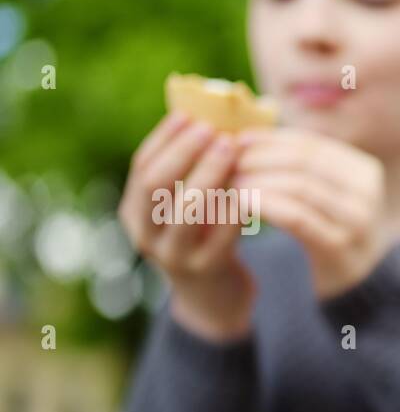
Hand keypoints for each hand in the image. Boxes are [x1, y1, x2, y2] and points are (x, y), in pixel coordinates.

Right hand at [118, 112, 254, 341]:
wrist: (213, 297)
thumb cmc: (204, 236)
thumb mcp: (188, 204)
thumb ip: (191, 171)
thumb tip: (213, 115)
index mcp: (136, 211)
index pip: (142, 167)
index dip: (165, 139)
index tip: (189, 114)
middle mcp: (146, 233)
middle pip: (157, 185)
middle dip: (185, 153)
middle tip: (215, 130)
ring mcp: (173, 254)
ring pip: (186, 208)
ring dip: (209, 175)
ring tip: (233, 150)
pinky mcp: (205, 269)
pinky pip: (220, 232)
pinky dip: (234, 206)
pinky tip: (250, 186)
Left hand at [232, 128, 384, 298]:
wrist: (353, 286)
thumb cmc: (330, 233)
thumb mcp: (325, 194)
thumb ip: (300, 165)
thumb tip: (250, 130)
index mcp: (365, 171)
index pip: (311, 144)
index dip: (271, 139)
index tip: (238, 139)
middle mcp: (368, 194)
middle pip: (305, 163)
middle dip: (261, 159)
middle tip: (229, 162)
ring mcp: (358, 222)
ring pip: (300, 187)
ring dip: (260, 181)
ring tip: (232, 183)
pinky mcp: (340, 248)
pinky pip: (297, 217)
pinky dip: (267, 205)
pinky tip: (243, 203)